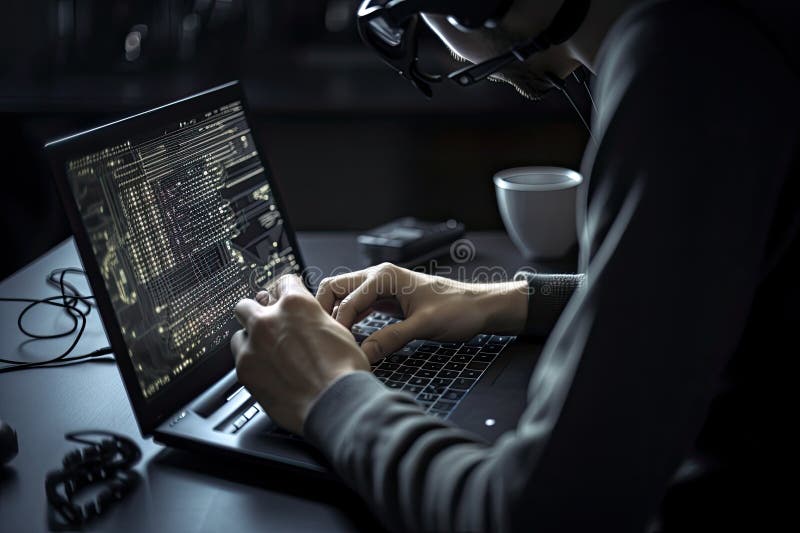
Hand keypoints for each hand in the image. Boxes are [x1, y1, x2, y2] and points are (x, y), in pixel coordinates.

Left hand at [231, 274, 368, 434]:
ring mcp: (253, 345)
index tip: (284, 299)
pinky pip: (239, 360)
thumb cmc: (343, 371)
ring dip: (250, 341)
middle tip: (268, 326)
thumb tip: (309, 321)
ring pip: (239, 334)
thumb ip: (314, 319)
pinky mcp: (244, 370)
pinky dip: (251, 364)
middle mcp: (269, 320)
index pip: (283, 283)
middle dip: (257, 313)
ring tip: (266, 355)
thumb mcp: (338, 330)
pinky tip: (266, 373)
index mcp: (296, 305)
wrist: (335, 404)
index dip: (286, 291)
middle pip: (247, 304)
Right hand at [316, 263, 528, 361]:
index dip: (337, 325)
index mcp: (385, 276)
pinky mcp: (386, 300)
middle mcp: (379, 277)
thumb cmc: (458, 309)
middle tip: (322, 339)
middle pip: (335, 289)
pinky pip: (357, 307)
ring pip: (344, 298)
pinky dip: (349, 320)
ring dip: (336, 316)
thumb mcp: (424, 326)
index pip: (346, 299)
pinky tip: (347, 338)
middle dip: (325, 312)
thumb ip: (391, 339)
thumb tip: (363, 354)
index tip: (334, 347)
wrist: (480, 307)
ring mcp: (381, 288)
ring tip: (330, 341)